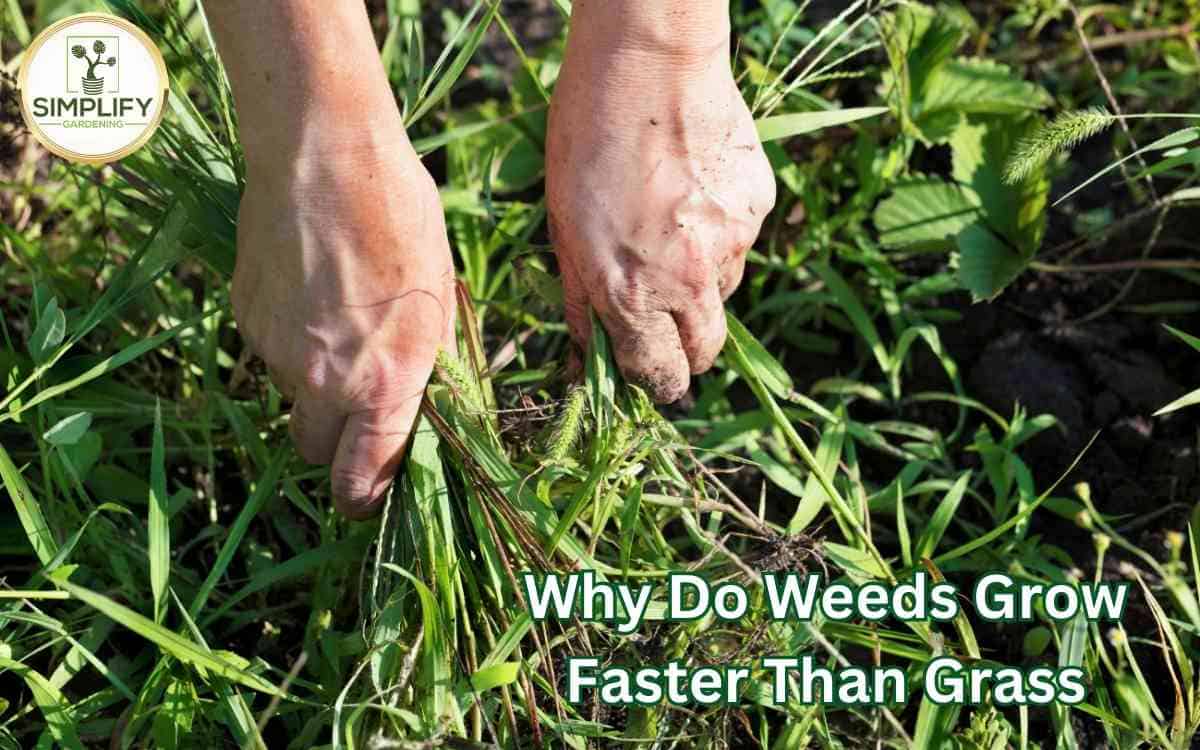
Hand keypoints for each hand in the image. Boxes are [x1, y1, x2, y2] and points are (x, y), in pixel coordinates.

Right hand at [232, 131, 454, 517]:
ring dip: (314, 385)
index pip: (363, 480)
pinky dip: (288, 341)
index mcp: (386, 382)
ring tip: (340, 321)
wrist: (324, 154)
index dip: (367, 499)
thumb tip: (426, 412)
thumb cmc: (402, 219)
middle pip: (316, 452)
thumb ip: (429, 368)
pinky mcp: (245, 319)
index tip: (372, 495)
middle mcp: (325, 380)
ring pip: (292, 398)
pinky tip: (310, 292)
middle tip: (360, 407)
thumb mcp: (440, 299)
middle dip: (337, 445)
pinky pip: (268, 353)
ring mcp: (276, 351)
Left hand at [546, 10, 775, 402]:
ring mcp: (732, 244)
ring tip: (669, 231)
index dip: (654, 383)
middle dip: (686, 352)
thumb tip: (585, 353)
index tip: (651, 379)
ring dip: (701, 286)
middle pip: (705, 352)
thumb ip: (580, 298)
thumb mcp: (562, 226)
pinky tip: (693, 193)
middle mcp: (689, 281)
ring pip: (724, 293)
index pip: (658, 375)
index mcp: (632, 293)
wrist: (649, 64)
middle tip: (665, 326)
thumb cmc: (587, 140)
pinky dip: (720, 234)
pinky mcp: (758, 208)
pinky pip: (740, 242)